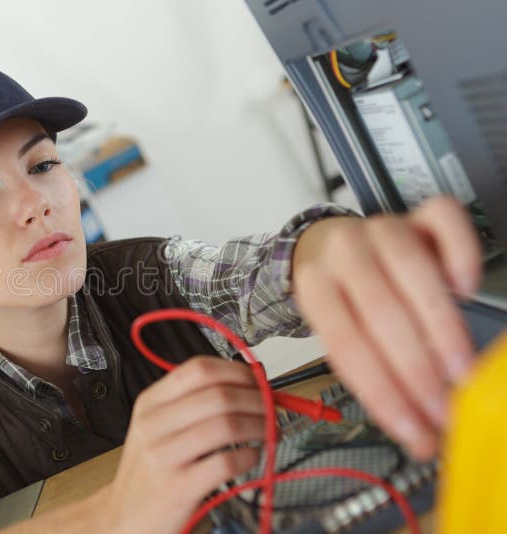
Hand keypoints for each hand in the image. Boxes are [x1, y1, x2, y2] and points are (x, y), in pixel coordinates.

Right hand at [101, 356, 264, 532]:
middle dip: (257, 400)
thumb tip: (249, 383)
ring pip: (226, 425)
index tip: (257, 381)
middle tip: (272, 408)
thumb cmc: (149, 469)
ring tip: (269, 432)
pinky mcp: (178, 487)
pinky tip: (253, 457)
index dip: (237, 372)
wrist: (125, 516)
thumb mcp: (158, 427)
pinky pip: (226, 463)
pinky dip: (250, 457)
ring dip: (259, 426)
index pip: (199, 370)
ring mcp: (163, 456)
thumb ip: (194, 403)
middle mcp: (153, 425)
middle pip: (218, 395)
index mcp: (150, 403)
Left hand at [291, 195, 481, 459]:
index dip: (381, 391)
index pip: (345, 344)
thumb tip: (420, 438)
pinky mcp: (419, 214)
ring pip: (412, 268)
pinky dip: (461, 255)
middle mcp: (343, 251)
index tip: (412, 430)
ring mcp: (382, 227)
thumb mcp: (342, 334)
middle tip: (444, 410)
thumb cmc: (343, 300)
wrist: (331, 246)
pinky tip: (465, 292)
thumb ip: (376, 377)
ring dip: (442, 328)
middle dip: (416, 370)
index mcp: (313, 285)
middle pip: (379, 311)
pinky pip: (444, 222)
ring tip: (462, 373)